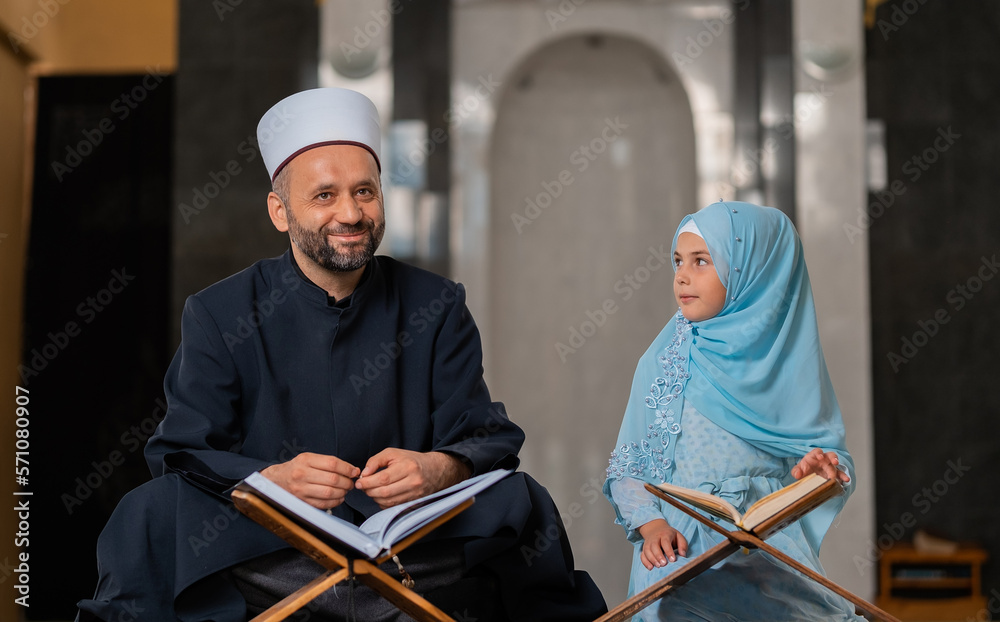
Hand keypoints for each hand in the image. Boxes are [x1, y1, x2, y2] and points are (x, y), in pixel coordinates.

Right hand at [261, 452, 359, 509]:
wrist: (276, 480)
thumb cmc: (297, 468)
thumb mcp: (309, 458)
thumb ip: (329, 463)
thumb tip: (352, 470)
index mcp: (306, 460)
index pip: (332, 463)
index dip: (347, 468)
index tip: (354, 471)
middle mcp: (302, 474)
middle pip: (333, 479)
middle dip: (347, 482)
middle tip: (351, 483)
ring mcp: (301, 489)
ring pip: (329, 492)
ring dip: (342, 493)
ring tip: (345, 490)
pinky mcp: (302, 501)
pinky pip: (323, 504)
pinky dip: (335, 502)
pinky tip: (338, 498)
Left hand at [355, 449, 470, 508]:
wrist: (434, 470)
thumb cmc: (411, 460)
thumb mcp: (393, 453)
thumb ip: (376, 461)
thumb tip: (364, 473)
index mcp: (408, 467)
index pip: (383, 479)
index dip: (368, 482)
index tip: (360, 482)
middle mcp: (413, 482)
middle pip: (385, 492)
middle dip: (369, 491)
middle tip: (363, 487)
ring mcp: (415, 495)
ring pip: (388, 502)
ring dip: (375, 498)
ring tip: (371, 490)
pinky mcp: (414, 503)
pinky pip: (393, 507)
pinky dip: (383, 503)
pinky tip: (382, 495)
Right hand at [637, 519, 687, 569]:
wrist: (656, 529)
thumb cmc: (671, 536)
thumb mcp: (679, 537)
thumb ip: (683, 545)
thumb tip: (683, 555)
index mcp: (665, 534)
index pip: (665, 541)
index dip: (669, 551)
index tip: (672, 560)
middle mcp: (655, 538)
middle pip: (654, 545)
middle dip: (658, 555)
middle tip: (663, 564)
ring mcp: (648, 543)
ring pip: (647, 550)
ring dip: (651, 559)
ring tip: (658, 566)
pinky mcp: (644, 548)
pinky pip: (642, 555)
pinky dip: (645, 562)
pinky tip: (650, 568)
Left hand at [792, 448, 849, 482]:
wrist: (807, 477)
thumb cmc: (804, 470)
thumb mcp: (798, 470)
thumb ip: (796, 471)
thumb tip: (798, 474)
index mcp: (814, 456)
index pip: (817, 451)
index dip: (819, 453)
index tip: (820, 457)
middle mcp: (824, 460)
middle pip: (830, 456)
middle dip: (833, 458)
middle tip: (835, 462)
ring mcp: (829, 467)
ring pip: (836, 466)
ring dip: (840, 470)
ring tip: (844, 476)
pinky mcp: (833, 474)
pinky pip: (839, 474)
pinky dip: (843, 477)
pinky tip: (846, 480)